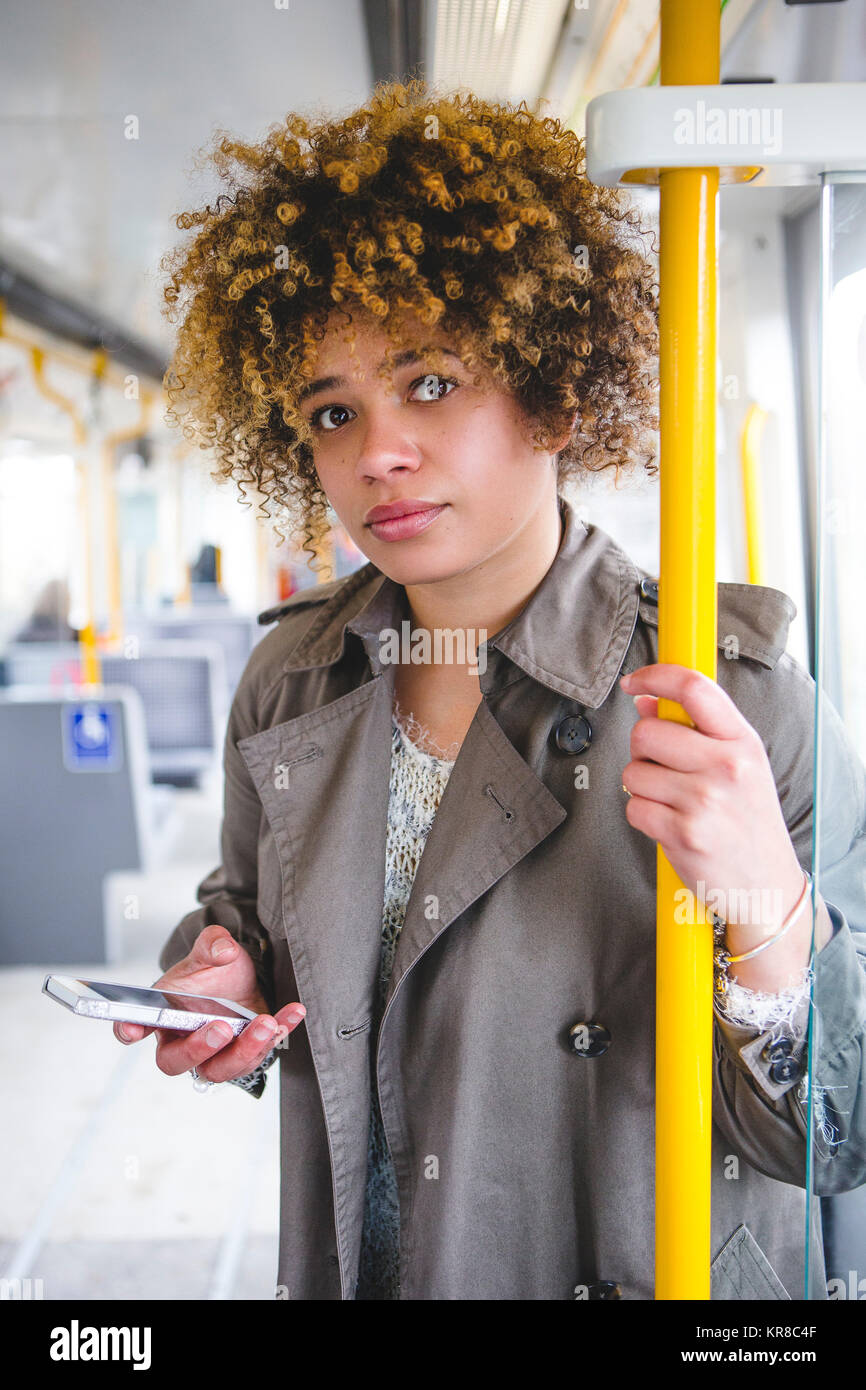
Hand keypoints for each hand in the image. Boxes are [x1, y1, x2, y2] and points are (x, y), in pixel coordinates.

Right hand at [113, 924, 306, 1082]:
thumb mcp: (211, 950)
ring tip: (265, 1023)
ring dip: (245, 1050)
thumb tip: (223, 951)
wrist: (244, 979)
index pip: (135, 1026)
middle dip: (199, 1049)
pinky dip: (279, 1033)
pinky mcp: (245, 1055)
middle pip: (178, 1062)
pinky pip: (260, 1055)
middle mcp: (183, 1040)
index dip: (130, 1029)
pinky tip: (293, 1013)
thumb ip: (213, 944)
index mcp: (163, 1014)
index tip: (133, 1029)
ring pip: (221, 1069)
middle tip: (221, 1028)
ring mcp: (215, 1054)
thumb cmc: (215, 971)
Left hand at [619, 664, 804, 931]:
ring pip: (634, 771)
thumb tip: (647, 700)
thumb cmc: (748, 819)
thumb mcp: (739, 764)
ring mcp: (704, 801)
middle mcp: (726, 767)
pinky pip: (633, 806)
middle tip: (664, 768)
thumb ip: (696, 729)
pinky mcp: (683, 834)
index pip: (694, 689)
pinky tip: (668, 823)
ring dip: (642, 786)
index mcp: (742, 742)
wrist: (765, 885)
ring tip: (673, 801)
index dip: (655, 676)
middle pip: (646, 731)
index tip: (634, 682)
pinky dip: (643, 815)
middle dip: (643, 749)